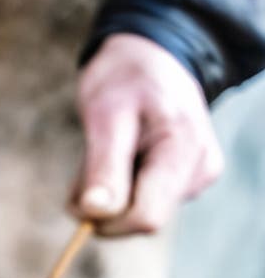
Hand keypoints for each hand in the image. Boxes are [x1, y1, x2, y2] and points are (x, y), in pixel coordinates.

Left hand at [70, 34, 223, 235]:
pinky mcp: (191, 181)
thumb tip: (95, 214)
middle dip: (107, 206)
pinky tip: (127, 157)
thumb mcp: (105, 114)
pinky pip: (148, 204)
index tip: (77, 199)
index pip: (146, 218)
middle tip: (87, 167)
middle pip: (144, 221)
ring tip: (110, 153)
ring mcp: (199, 177)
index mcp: (184, 149)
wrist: (151, 56)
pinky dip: (125, 189)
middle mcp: (200, 169)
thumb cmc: (125, 78)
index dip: (106, 218)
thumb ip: (103, 167)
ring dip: (114, 196)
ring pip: (142, 215)